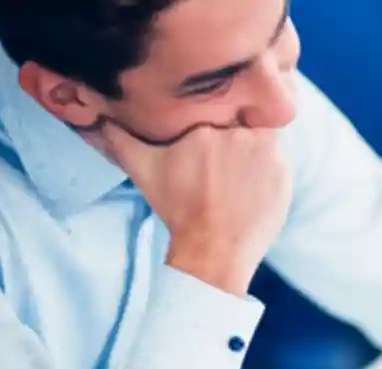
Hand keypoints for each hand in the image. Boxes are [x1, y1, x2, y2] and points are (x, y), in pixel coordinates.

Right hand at [101, 122, 292, 295]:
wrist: (212, 250)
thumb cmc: (177, 209)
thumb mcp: (144, 170)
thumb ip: (121, 139)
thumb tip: (96, 117)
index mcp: (206, 127)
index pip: (218, 105)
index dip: (215, 121)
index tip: (209, 145)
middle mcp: (240, 134)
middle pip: (243, 121)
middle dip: (235, 136)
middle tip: (223, 166)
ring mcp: (268, 155)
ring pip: (263, 139)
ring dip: (254, 153)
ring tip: (237, 180)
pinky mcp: (285, 175)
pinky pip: (279, 161)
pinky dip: (268, 172)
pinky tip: (251, 190)